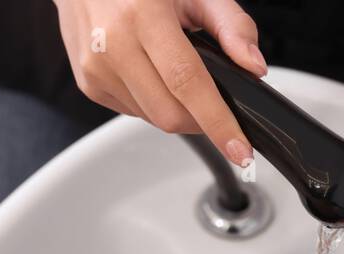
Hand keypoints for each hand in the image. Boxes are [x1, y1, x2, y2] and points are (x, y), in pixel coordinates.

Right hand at [52, 0, 266, 165]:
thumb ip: (231, 25)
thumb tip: (253, 66)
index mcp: (142, 14)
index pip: (186, 82)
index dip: (217, 121)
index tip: (239, 150)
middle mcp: (112, 44)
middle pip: (170, 114)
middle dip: (201, 121)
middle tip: (214, 104)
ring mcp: (96, 68)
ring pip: (153, 119)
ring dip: (176, 110)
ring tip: (174, 73)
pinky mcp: (90, 85)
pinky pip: (135, 112)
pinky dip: (154, 103)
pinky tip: (151, 73)